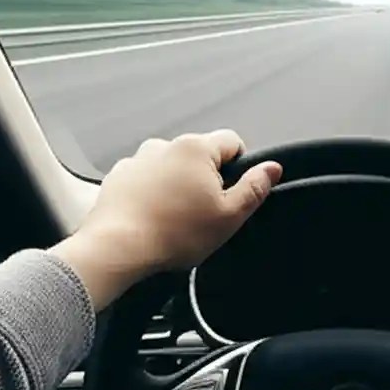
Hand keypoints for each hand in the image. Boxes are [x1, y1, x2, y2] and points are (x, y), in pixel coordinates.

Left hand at [50, 130, 281, 309]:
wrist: (118, 248)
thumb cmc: (176, 234)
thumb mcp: (229, 216)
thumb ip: (254, 188)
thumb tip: (272, 168)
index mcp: (196, 149)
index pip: (231, 141)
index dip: (239, 166)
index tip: (231, 193)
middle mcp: (165, 145)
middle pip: (199, 155)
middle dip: (205, 178)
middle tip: (203, 213)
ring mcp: (137, 159)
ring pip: (170, 166)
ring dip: (176, 184)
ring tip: (173, 218)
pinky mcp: (118, 176)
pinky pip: (144, 179)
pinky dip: (151, 193)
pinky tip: (151, 218)